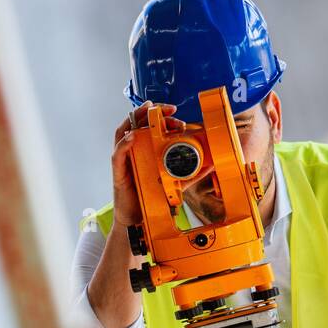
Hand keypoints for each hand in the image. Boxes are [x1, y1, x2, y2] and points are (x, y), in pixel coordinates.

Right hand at [110, 102, 183, 225]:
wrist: (137, 217)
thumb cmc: (150, 197)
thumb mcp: (174, 181)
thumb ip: (190, 172)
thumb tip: (209, 165)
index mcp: (144, 149)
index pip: (148, 125)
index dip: (160, 114)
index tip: (174, 111)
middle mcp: (133, 151)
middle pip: (136, 122)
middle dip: (151, 111)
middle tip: (168, 110)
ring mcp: (124, 160)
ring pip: (123, 132)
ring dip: (135, 118)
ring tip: (147, 110)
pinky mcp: (118, 171)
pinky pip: (117, 154)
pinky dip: (124, 144)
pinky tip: (132, 137)